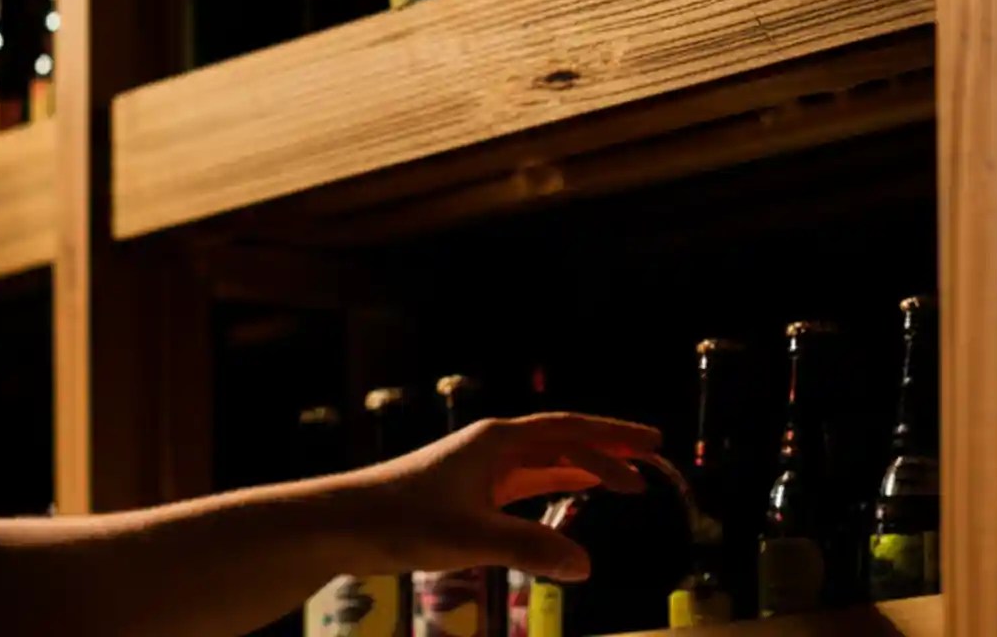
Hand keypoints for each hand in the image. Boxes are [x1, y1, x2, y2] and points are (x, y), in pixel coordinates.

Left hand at [356, 412, 661, 581]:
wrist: (343, 523)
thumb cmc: (401, 520)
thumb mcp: (469, 537)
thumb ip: (529, 549)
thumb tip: (587, 566)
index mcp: (496, 442)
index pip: (568, 430)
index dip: (613, 437)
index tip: (653, 443)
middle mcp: (490, 447)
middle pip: (561, 441)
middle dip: (607, 452)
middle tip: (651, 466)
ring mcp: (478, 468)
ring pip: (543, 462)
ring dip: (583, 470)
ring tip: (623, 483)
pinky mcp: (466, 492)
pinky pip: (524, 482)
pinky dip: (553, 487)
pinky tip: (568, 497)